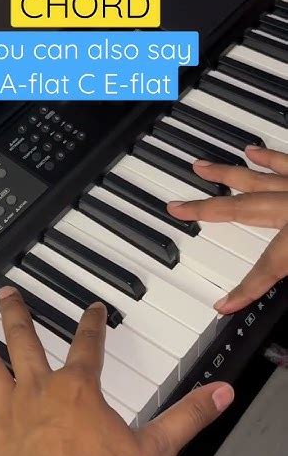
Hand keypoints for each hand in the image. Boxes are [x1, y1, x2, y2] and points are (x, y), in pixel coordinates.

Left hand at [0, 287, 233, 455]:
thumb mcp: (156, 449)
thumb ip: (188, 416)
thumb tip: (217, 396)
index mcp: (79, 391)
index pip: (89, 344)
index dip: (92, 322)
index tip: (92, 310)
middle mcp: (39, 393)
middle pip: (26, 341)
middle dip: (17, 313)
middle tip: (6, 293)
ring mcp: (7, 414)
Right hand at [168, 145, 287, 313]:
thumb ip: (284, 273)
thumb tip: (268, 297)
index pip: (265, 268)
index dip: (243, 290)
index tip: (222, 304)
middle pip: (244, 208)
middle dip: (208, 209)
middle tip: (178, 205)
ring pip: (259, 178)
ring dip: (228, 174)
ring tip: (203, 167)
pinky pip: (287, 164)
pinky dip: (269, 159)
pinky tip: (255, 152)